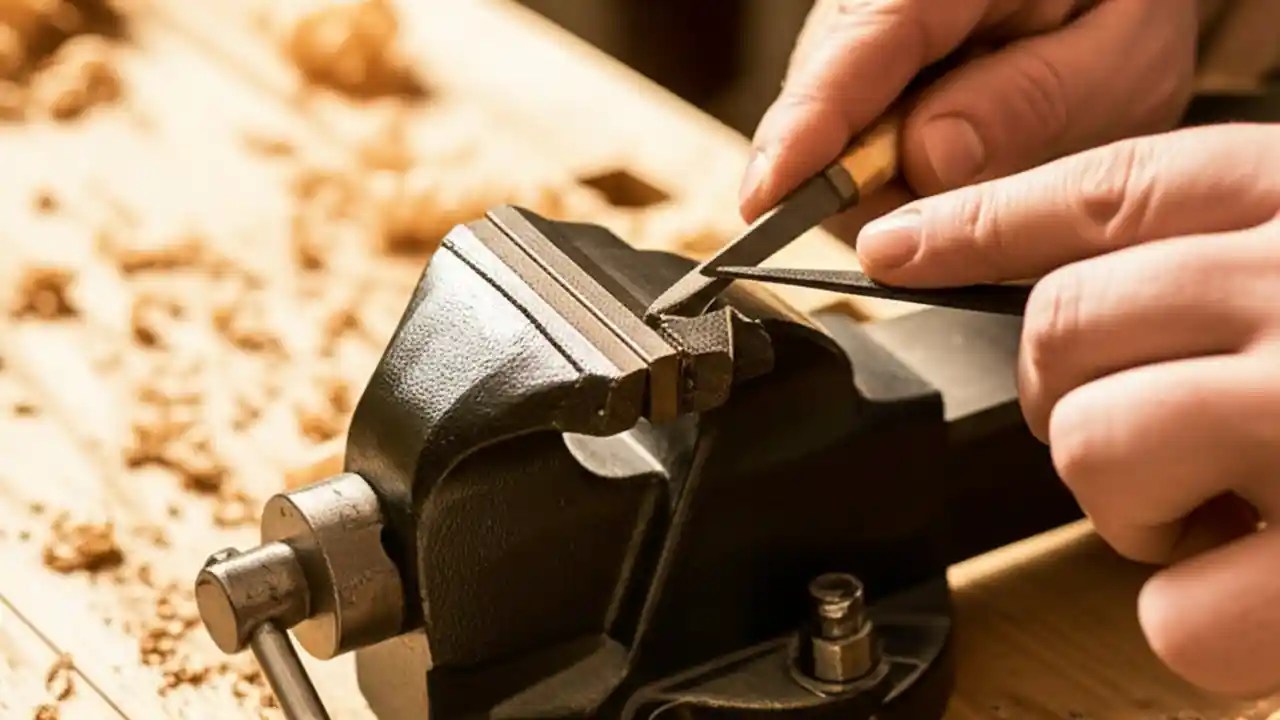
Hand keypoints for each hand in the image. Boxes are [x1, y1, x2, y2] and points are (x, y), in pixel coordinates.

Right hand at [740, 0, 1199, 232]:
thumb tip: (931, 158)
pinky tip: (967, 156)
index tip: (767, 203)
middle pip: (822, 111)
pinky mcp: (865, 80)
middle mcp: (881, 5)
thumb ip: (1032, 103)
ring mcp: (864, 42)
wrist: (1113, 0)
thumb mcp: (1121, 52)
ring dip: (898, 183)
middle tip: (972, 198)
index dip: (801, 135)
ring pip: (836, 141)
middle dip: (870, 181)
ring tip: (993, 154)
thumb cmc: (1125, 5)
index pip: (851, 54)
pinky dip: (905, 178)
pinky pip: (860, 149)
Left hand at [856, 122, 1279, 696]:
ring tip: (1252, 516)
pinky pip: (1175, 613)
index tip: (896, 244)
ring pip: (1094, 453)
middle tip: (1168, 442)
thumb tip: (1081, 302)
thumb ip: (1245, 269)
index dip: (983, 218)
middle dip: (1078, 401)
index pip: (1114, 187)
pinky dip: (1214, 626)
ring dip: (1146, 509)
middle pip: (1063, 331)